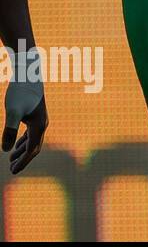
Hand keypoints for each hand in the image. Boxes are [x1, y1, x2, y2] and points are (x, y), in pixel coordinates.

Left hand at [4, 49, 47, 173]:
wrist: (28, 74)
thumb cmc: (20, 92)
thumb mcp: (12, 112)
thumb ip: (9, 131)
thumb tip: (5, 151)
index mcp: (39, 126)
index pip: (32, 150)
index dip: (23, 162)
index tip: (12, 171)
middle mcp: (42, 124)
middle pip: (34, 147)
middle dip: (24, 159)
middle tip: (12, 169)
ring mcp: (40, 119)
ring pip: (33, 140)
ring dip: (23, 150)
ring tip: (11, 158)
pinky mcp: (35, 114)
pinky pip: (31, 133)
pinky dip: (24, 141)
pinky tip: (16, 143)